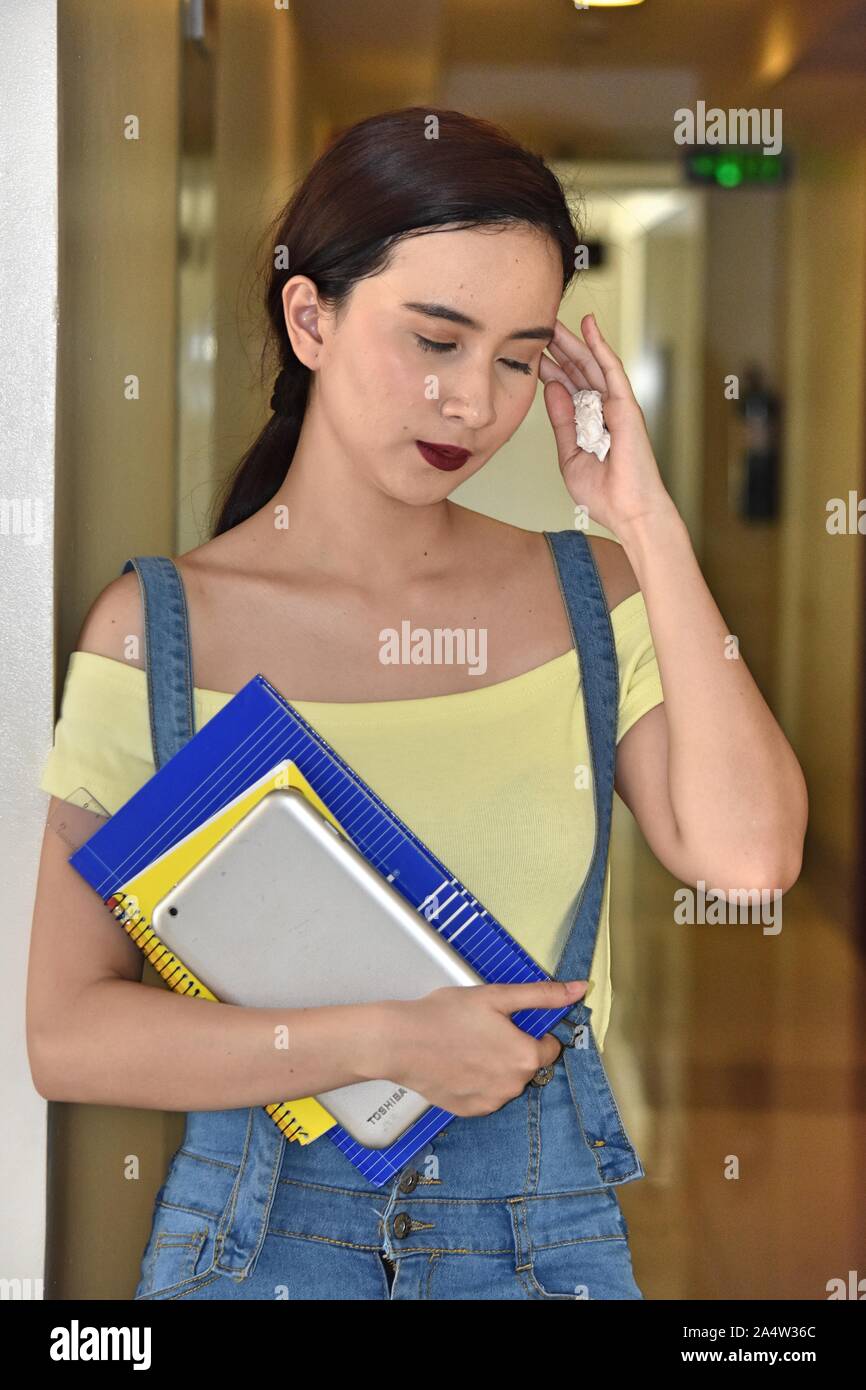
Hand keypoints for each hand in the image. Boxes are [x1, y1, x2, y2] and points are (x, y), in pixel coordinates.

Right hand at [374, 978, 585, 1117]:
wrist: (401, 1042)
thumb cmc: (446, 1015)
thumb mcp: (497, 996)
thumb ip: (542, 995)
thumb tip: (580, 990)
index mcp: (526, 1057)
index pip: (551, 1047)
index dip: (533, 1030)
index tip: (509, 1021)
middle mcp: (514, 1086)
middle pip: (527, 1064)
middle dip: (513, 1048)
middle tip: (483, 1029)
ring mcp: (491, 1102)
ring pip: (506, 1080)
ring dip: (496, 1065)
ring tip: (466, 1045)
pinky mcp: (470, 1110)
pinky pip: (486, 1094)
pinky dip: (478, 1080)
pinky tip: (458, 1063)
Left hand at [539, 313, 675, 537]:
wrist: (628, 511)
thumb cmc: (604, 493)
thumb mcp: (569, 455)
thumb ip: (561, 422)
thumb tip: (551, 388)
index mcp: (588, 424)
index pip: (567, 388)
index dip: (549, 368)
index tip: (531, 352)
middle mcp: (602, 410)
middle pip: (578, 371)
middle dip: (558, 349)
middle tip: (538, 326)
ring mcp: (615, 406)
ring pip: (592, 364)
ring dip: (574, 341)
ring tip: (555, 321)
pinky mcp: (626, 405)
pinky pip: (611, 369)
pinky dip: (600, 346)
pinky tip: (589, 327)